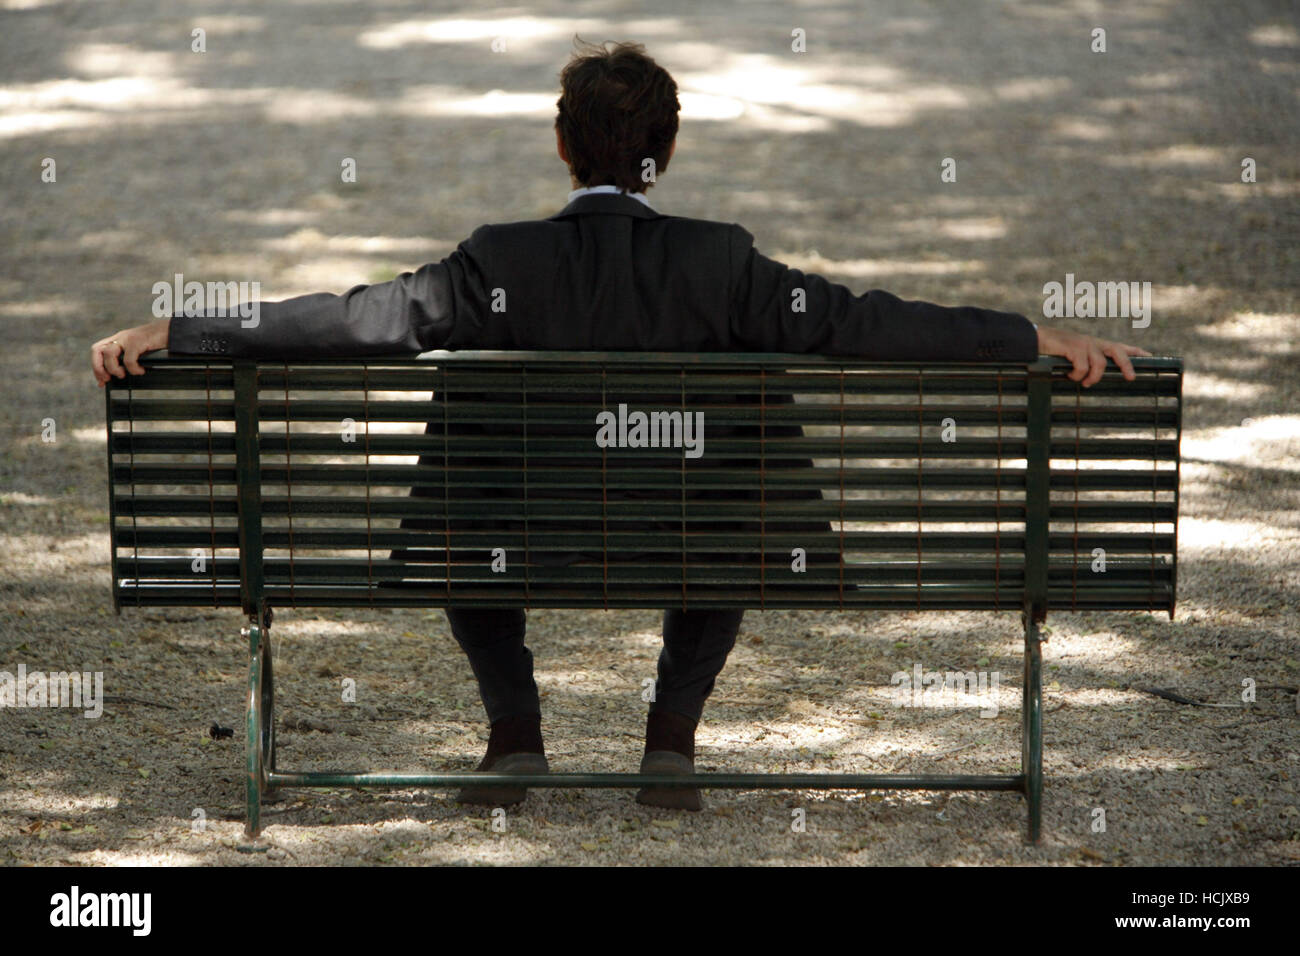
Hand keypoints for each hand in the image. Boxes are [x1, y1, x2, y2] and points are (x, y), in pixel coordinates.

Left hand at [91, 318, 169, 386]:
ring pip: (109, 354)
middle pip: (97, 350)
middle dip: (99, 367)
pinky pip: (128, 359)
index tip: (102, 381)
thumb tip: (124, 374)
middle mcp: (120, 337)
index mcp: (119, 339)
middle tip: (107, 379)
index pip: (98, 350)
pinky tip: (141, 371)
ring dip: (114, 369)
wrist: (172, 330)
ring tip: (124, 375)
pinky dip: (133, 369)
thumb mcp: (139, 348)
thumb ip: (129, 356)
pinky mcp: (137, 341)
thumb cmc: (158, 341)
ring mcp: (128, 338)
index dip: (96, 366)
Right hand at [1035, 325, 1150, 386]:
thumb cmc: (1052, 350)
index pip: (1120, 347)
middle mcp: (1092, 342)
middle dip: (1126, 365)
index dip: (1136, 352)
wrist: (1034, 339)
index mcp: (1094, 344)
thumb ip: (1085, 362)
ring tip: (1085, 382)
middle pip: (1118, 352)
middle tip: (1130, 378)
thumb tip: (1092, 379)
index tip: (1150, 358)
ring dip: (1093, 377)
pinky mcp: (1073, 347)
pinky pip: (1082, 366)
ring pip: (1100, 363)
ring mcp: (1083, 343)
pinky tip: (1068, 375)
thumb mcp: (1072, 355)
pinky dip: (1077, 375)